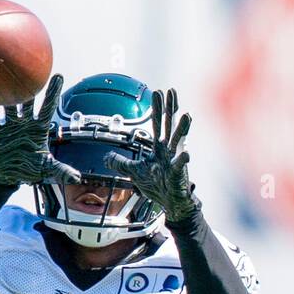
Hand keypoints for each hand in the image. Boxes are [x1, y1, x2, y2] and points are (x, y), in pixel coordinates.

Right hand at [0, 74, 81, 187]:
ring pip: (8, 105)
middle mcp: (25, 122)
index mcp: (39, 128)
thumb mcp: (47, 168)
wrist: (10, 174)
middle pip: (28, 101)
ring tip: (0, 76)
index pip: (48, 107)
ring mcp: (11, 125)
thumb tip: (76, 178)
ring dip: (4, 93)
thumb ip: (61, 170)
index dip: (53, 93)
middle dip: (29, 87)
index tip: (58, 76)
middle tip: (29, 69)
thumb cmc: (30, 167)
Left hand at [104, 88, 195, 223]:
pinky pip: (180, 165)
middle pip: (168, 125)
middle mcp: (168, 150)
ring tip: (187, 115)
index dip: (157, 109)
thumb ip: (120, 162)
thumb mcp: (133, 172)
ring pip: (178, 140)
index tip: (157, 92)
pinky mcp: (178, 174)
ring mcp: (174, 160)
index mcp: (158, 148)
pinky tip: (186, 154)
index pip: (157, 124)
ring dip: (182, 128)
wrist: (169, 202)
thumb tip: (105, 157)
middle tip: (171, 91)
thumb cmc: (156, 186)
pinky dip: (183, 160)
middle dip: (170, 108)